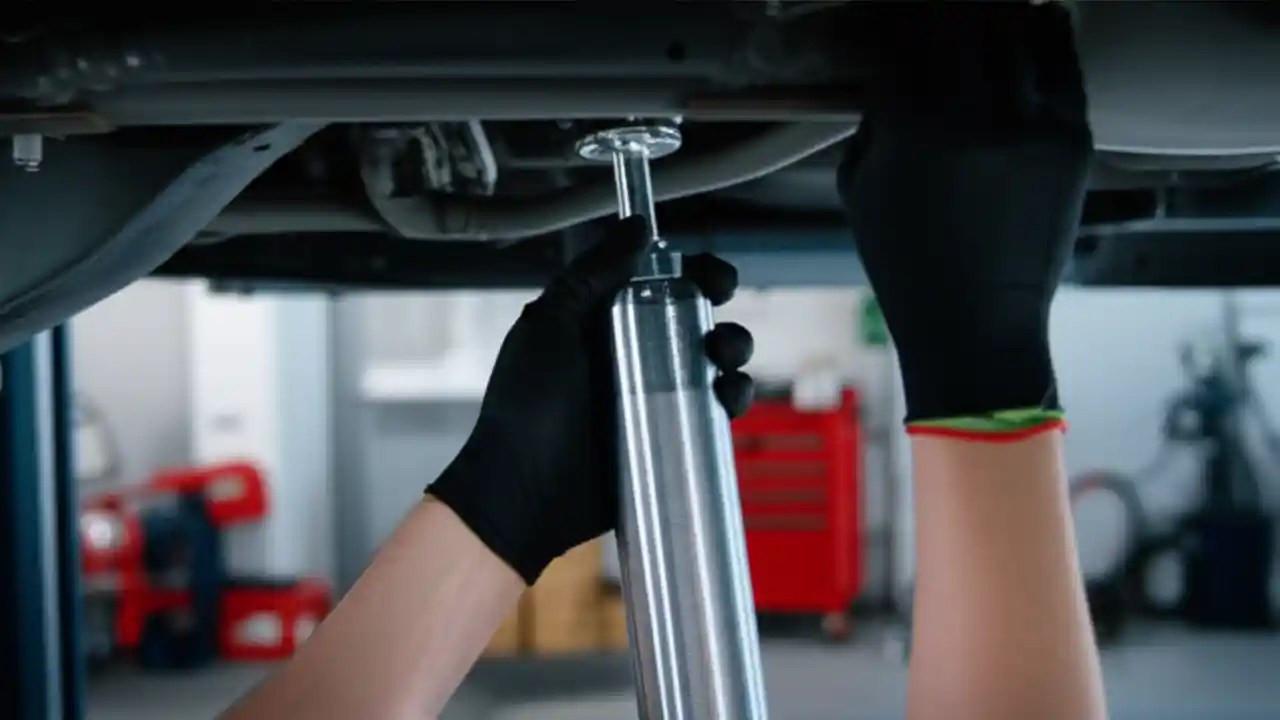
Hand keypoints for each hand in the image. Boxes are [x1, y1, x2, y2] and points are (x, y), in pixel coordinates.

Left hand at [428, 216, 753, 583]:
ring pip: (711, 365)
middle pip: (696, 321)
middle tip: (720, 334)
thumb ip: (590, 274)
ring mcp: (650, 396)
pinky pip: (710, 412)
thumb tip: (636, 227)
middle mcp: (630, 353)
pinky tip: (728, 400)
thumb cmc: (524, 411)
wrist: (522, 495)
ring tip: (725, 365)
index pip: (660, 281)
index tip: (714, 278)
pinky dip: (730, 400)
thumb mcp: (549, 326)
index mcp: (602, 320)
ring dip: (733, 356)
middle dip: (723, 318)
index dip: (696, 274)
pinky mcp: (664, 436)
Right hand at [837, 2, 1090, 428]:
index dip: (893, 25)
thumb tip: (892, 69)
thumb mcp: (857, 191)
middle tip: (940, 19)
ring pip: (1017, 31)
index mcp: (910, 132)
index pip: (900, 44)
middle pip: (960, 23)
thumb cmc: (905, 263)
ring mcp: (1030, 127)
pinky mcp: (1072, 140)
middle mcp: (973, 120)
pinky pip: (1062, 64)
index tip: (892, 25)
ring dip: (997, 16)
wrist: (976, 323)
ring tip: (986, 16)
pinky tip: (1037, 20)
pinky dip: (1046, 35)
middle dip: (946, 15)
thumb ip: (872, 121)